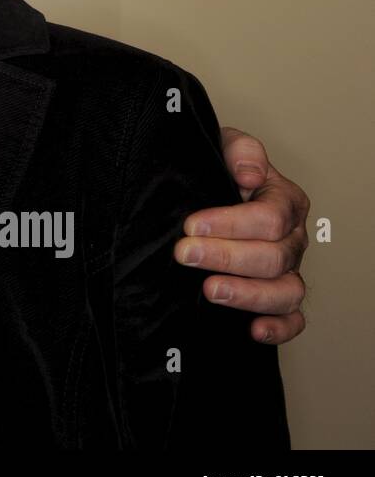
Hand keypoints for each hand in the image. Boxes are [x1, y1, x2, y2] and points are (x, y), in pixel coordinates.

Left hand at [174, 127, 308, 343]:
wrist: (201, 191)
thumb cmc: (215, 169)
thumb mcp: (222, 146)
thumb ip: (240, 150)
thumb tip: (249, 175)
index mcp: (284, 200)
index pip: (270, 217)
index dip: (231, 223)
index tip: (192, 225)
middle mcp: (292, 238)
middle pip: (274, 256)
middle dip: (226, 256)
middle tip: (185, 253)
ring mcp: (287, 271)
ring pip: (286, 291)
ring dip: (248, 294)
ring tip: (210, 290)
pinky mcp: (278, 299)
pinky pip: (292, 319)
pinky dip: (279, 328)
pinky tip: (253, 330)